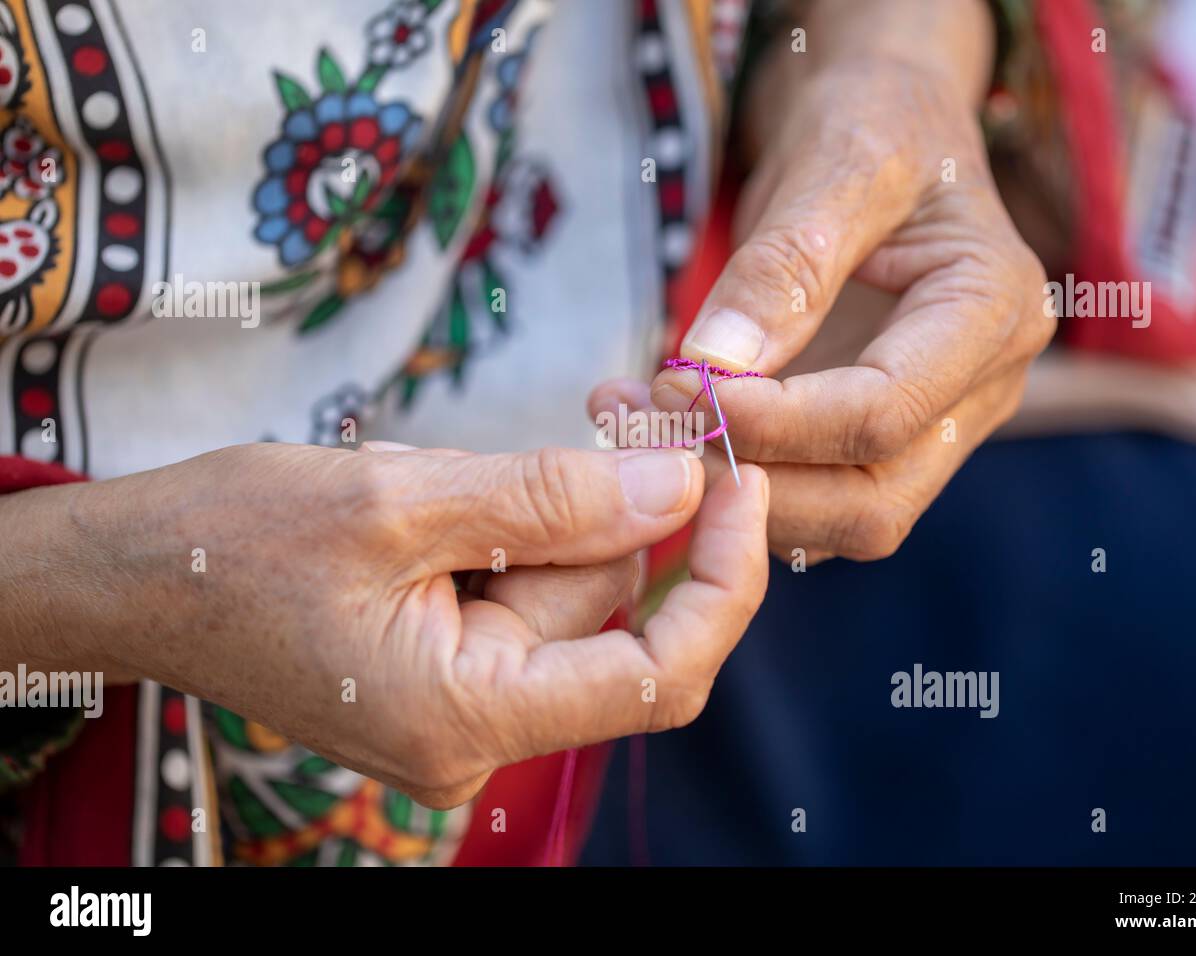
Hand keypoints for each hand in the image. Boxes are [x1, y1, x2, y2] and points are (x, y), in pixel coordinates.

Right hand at [0, 442, 767, 807]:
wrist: (130, 574)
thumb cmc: (234, 540)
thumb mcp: (400, 498)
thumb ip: (550, 499)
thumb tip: (683, 485)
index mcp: (470, 715)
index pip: (659, 675)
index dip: (721, 578)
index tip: (736, 478)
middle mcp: (479, 737)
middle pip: (612, 621)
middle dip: (613, 515)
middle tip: (609, 411)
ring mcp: (465, 711)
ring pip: (571, 600)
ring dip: (552, 515)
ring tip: (454, 478)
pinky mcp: (450, 675)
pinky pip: (525, 600)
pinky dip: (519, 535)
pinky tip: (451, 503)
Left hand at [594, 48, 1052, 563]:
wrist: (881, 124)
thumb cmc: (871, 120)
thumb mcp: (832, 162)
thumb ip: (782, 266)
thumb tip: (714, 367)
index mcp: (993, 312)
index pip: (884, 411)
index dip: (775, 421)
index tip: (677, 385)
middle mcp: (983, 389)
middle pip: (873, 501)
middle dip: (752, 480)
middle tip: (647, 427)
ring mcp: (938, 426)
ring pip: (843, 520)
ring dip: (734, 497)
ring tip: (637, 427)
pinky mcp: (882, 442)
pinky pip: (815, 501)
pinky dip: (738, 485)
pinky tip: (664, 431)